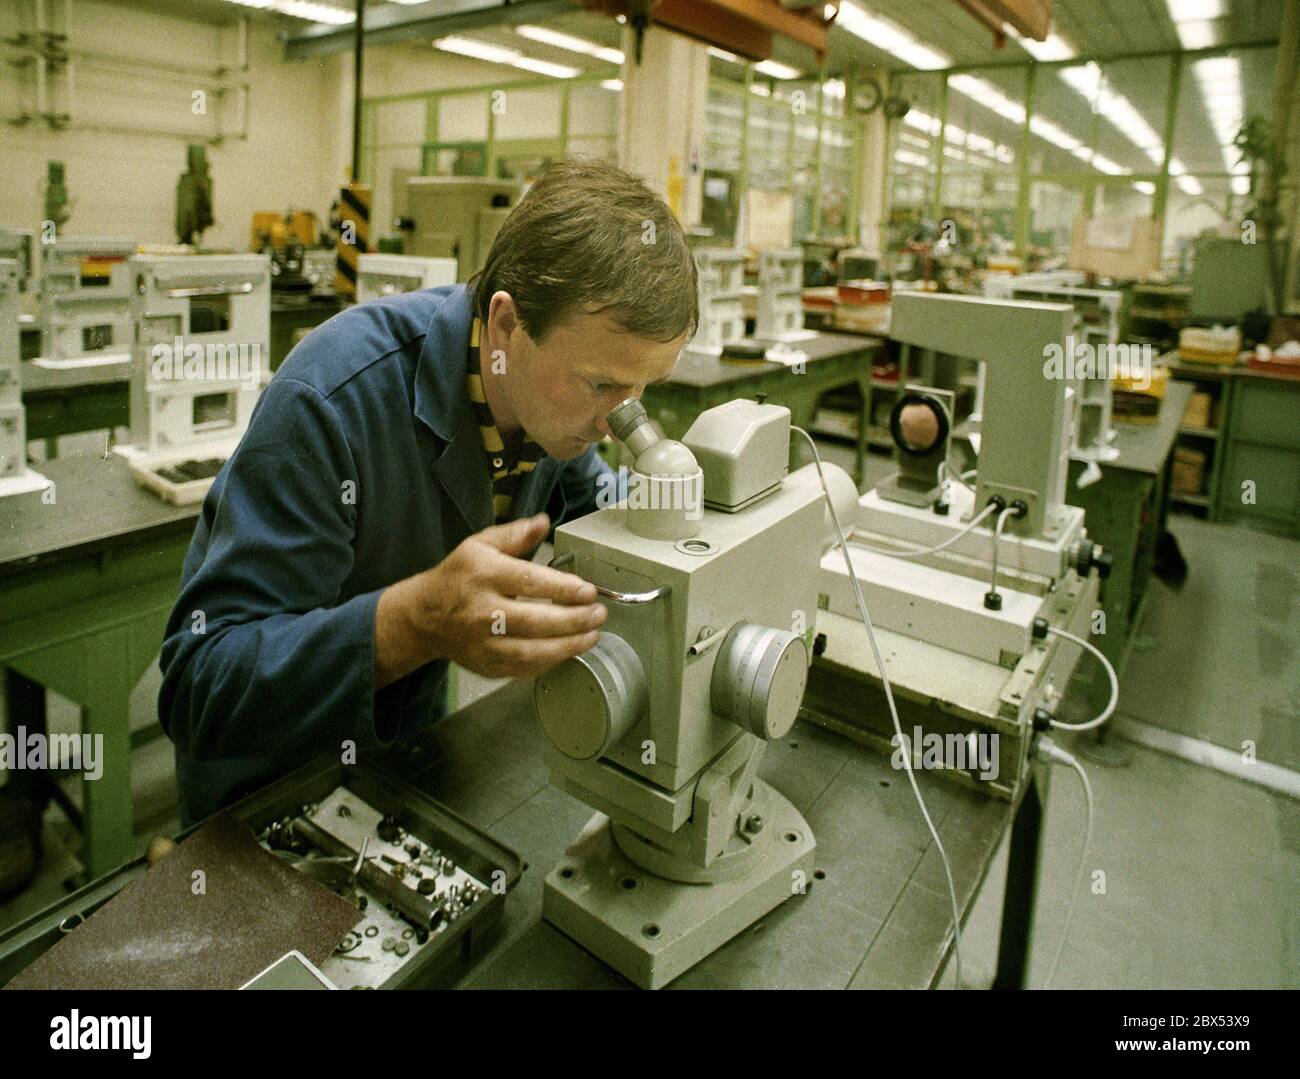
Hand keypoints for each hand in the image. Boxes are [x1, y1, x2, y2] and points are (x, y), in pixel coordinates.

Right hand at [375, 513, 606, 685]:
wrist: (425, 617)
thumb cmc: (458, 577)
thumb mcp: (479, 546)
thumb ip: (514, 535)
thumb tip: (543, 522)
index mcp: (483, 576)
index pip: (529, 582)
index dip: (563, 588)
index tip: (588, 591)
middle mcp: (482, 611)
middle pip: (535, 621)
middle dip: (573, 620)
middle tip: (598, 614)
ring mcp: (483, 643)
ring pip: (531, 652)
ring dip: (568, 646)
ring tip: (592, 636)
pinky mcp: (486, 665)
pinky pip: (523, 669)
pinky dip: (550, 662)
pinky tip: (569, 650)